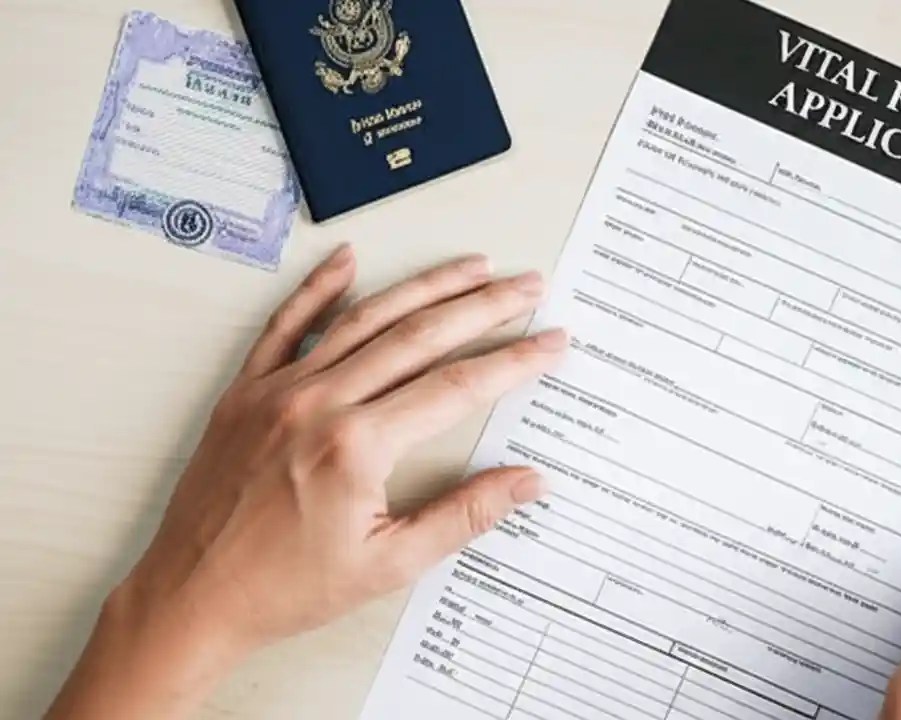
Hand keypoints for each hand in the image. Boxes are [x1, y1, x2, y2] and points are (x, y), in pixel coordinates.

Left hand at [47, 246, 566, 718]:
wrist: (192, 597)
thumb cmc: (285, 589)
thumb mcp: (388, 564)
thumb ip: (463, 516)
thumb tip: (528, 482)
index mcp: (358, 446)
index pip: (458, 386)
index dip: (515, 360)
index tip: (551, 343)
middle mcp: (320, 403)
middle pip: (420, 336)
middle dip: (484, 306)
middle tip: (527, 286)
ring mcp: (280, 390)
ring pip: (365, 319)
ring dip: (424, 287)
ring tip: (471, 266)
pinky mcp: (246, 391)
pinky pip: (287, 326)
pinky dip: (318, 289)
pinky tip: (348, 259)